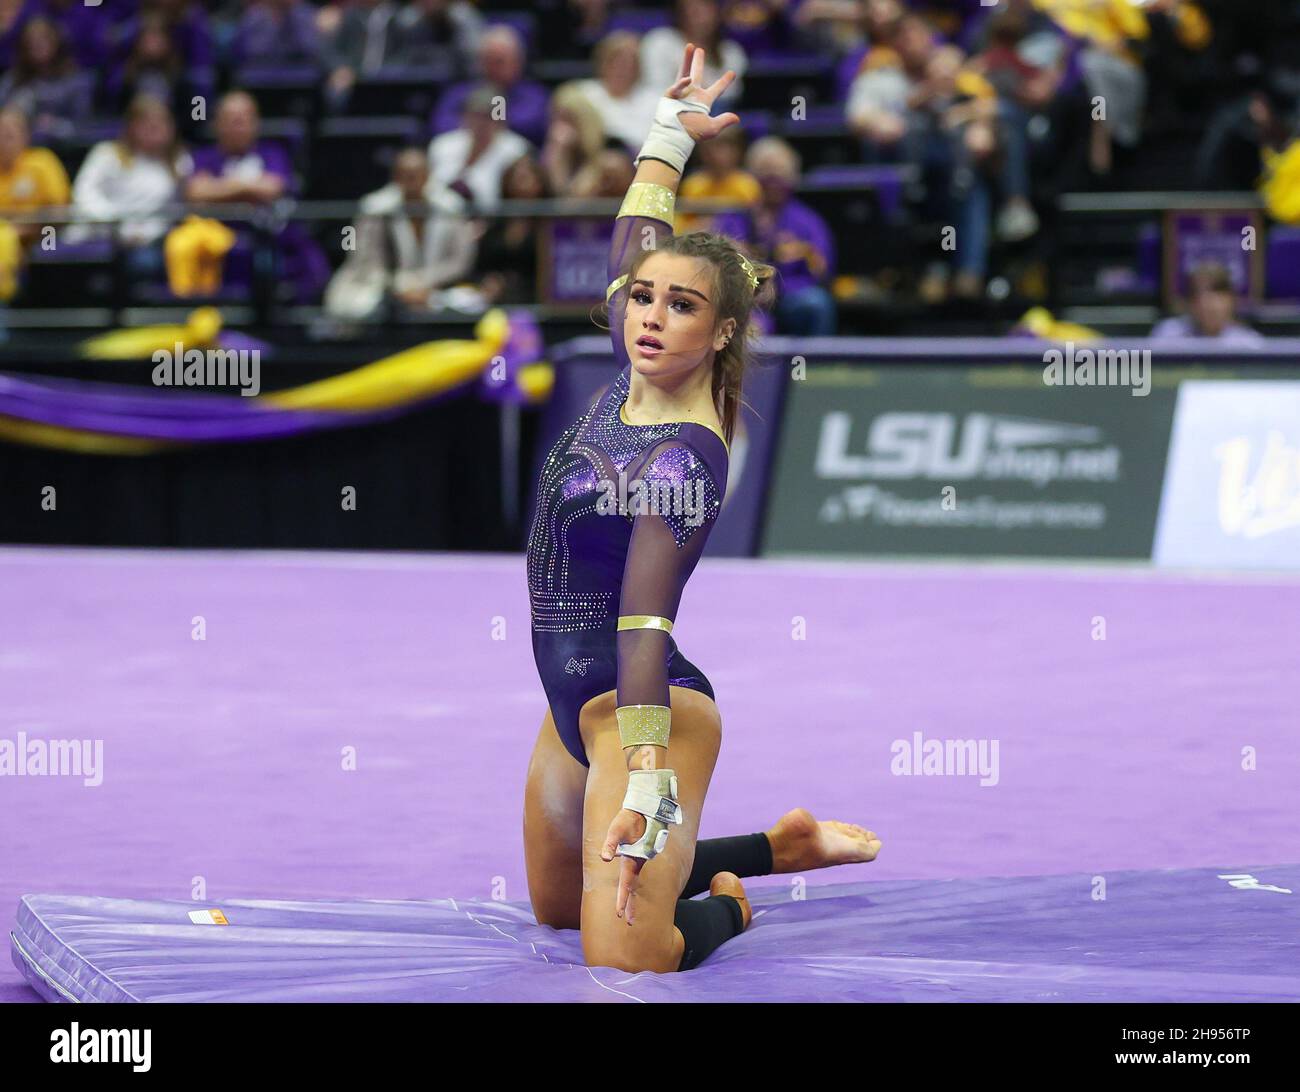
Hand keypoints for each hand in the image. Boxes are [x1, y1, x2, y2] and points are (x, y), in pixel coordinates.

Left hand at [600, 808, 648, 922]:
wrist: (646, 808)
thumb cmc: (629, 818)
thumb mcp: (616, 829)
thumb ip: (610, 844)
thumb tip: (605, 858)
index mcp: (632, 860)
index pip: (626, 885)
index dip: (623, 900)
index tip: (619, 915)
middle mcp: (637, 862)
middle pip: (632, 888)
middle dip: (630, 905)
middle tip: (628, 922)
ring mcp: (639, 859)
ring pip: (634, 881)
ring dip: (630, 896)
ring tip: (628, 912)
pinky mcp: (639, 854)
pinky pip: (634, 873)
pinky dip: (631, 883)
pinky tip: (629, 885)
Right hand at [664, 43, 739, 142]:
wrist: (675, 135)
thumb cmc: (692, 133)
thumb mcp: (711, 128)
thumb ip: (724, 121)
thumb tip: (737, 118)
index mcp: (704, 101)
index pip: (718, 88)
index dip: (725, 81)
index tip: (732, 73)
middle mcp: (693, 94)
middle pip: (697, 74)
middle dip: (698, 62)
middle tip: (700, 50)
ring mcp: (681, 93)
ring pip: (684, 71)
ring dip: (687, 59)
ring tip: (690, 45)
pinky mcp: (670, 94)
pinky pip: (678, 86)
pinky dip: (683, 83)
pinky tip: (688, 79)